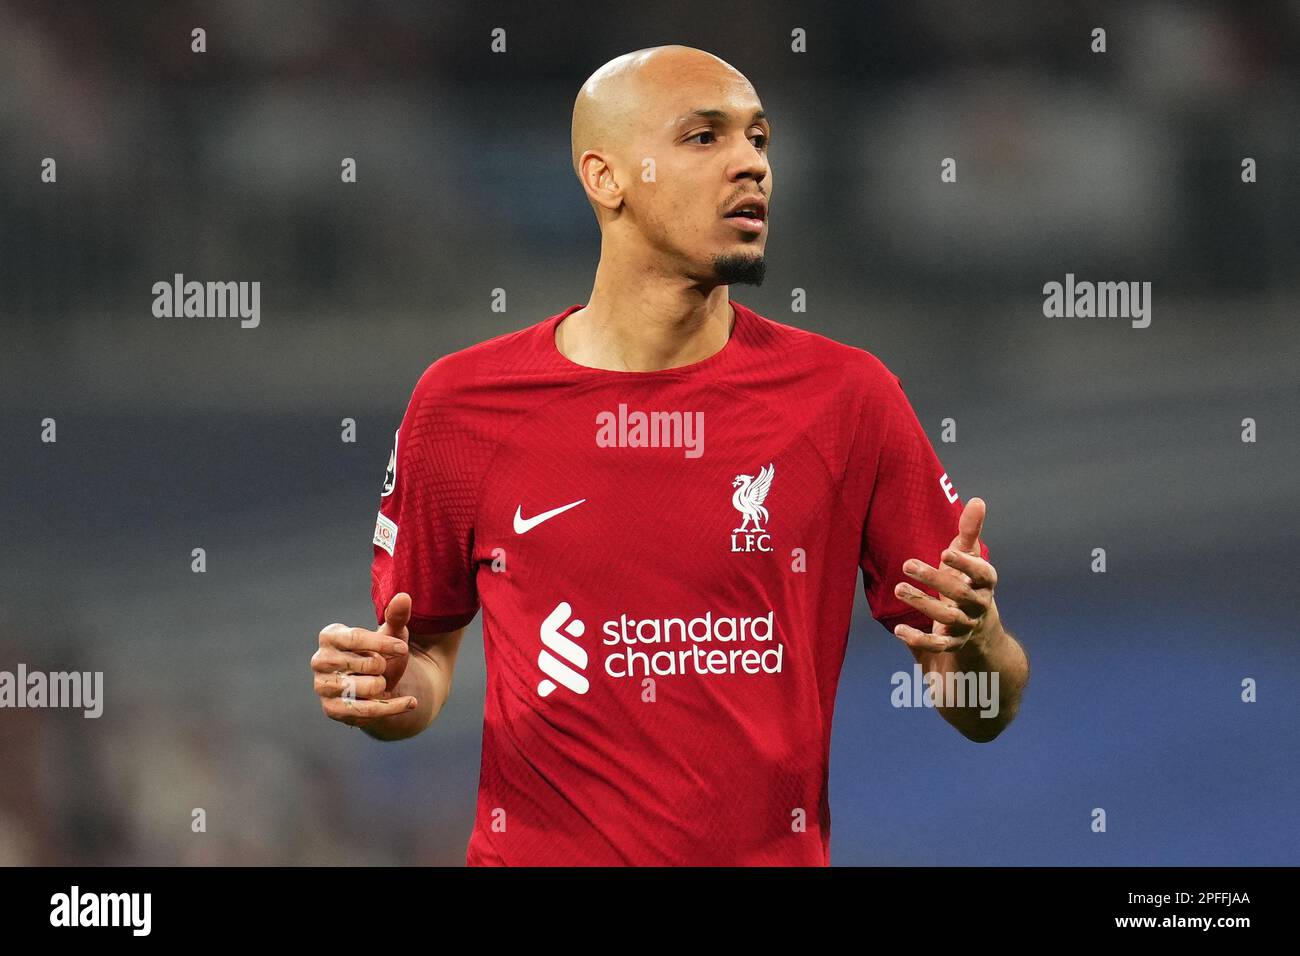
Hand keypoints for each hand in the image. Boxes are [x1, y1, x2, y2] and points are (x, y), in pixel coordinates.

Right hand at [311, 592, 417, 726]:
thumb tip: (404, 597)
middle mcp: (320, 660)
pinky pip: (366, 711)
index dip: (382, 644)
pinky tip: (411, 702)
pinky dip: (393, 707)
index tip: (402, 648)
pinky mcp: (331, 710)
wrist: (382, 687)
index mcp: (330, 636)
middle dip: (382, 666)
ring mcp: (323, 687)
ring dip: (383, 685)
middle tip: (380, 667)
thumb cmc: (383, 655)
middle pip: (365, 664)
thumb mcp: (392, 634)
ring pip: (367, 688)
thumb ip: (397, 616)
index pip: (355, 638)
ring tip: (379, 682)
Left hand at [892, 497, 999, 654]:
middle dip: (934, 579)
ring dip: (922, 603)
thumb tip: (978, 500)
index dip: (966, 565)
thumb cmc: (969, 582)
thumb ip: (970, 531)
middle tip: (907, 564)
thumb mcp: (970, 557)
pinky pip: (936, 646)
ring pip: (947, 619)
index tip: (945, 553)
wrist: (980, 628)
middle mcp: (979, 605)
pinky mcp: (952, 644)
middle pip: (960, 595)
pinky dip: (918, 639)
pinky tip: (898, 630)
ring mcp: (966, 626)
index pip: (982, 574)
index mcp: (985, 583)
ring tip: (898, 588)